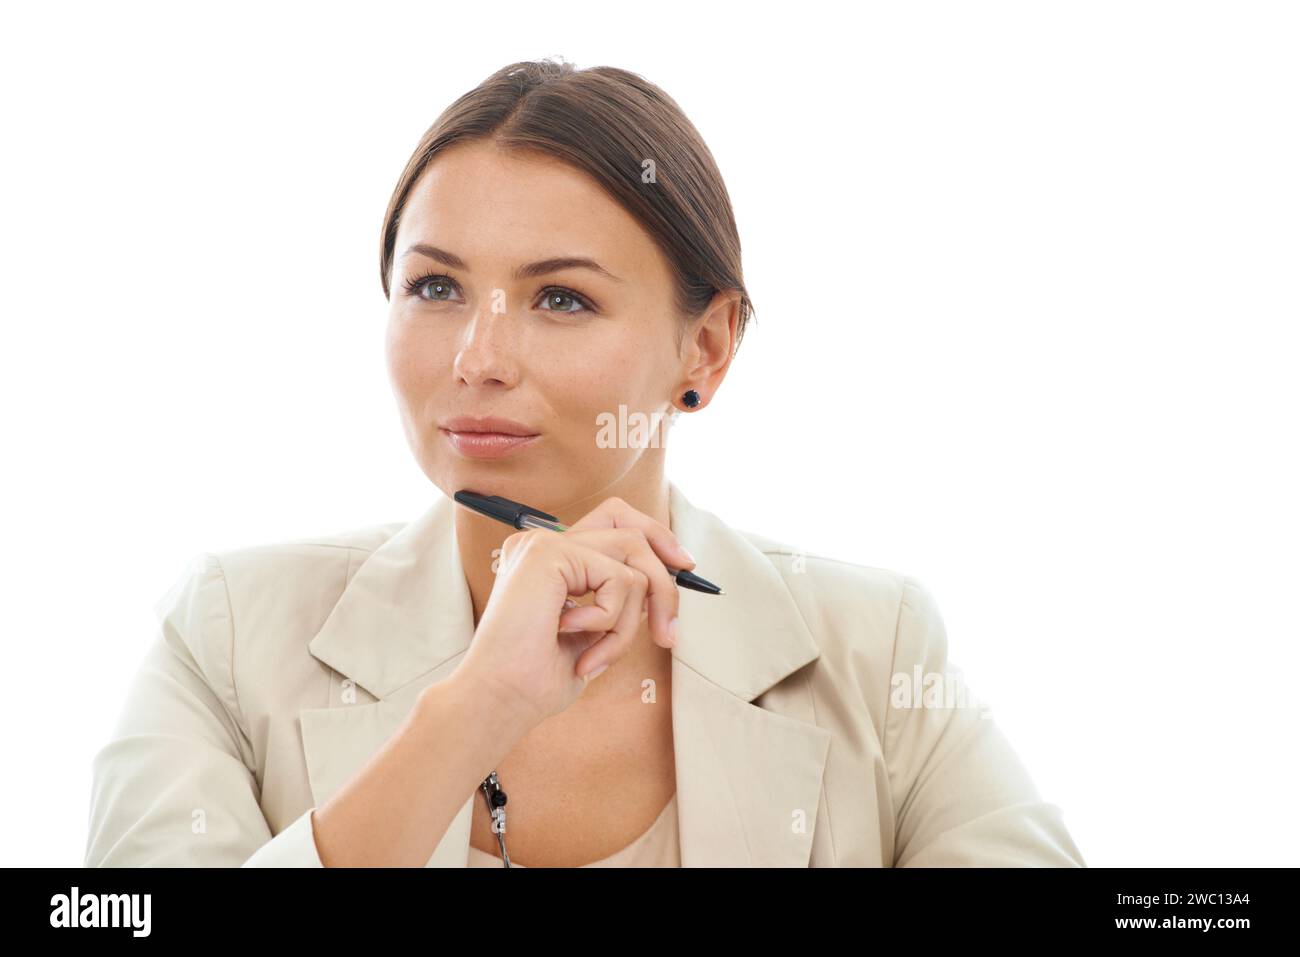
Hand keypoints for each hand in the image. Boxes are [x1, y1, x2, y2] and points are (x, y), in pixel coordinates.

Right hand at [453, 496, 694, 730]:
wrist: (499, 700)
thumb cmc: (537, 681)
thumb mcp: (592, 635)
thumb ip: (617, 601)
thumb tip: (665, 583)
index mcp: (550, 560)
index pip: (613, 521)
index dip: (655, 537)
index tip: (684, 568)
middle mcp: (544, 543)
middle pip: (630, 528)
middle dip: (662, 579)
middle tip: (668, 633)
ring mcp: (544, 544)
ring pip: (632, 558)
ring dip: (630, 619)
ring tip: (599, 655)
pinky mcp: (549, 553)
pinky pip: (619, 579)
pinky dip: (611, 621)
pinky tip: (574, 637)